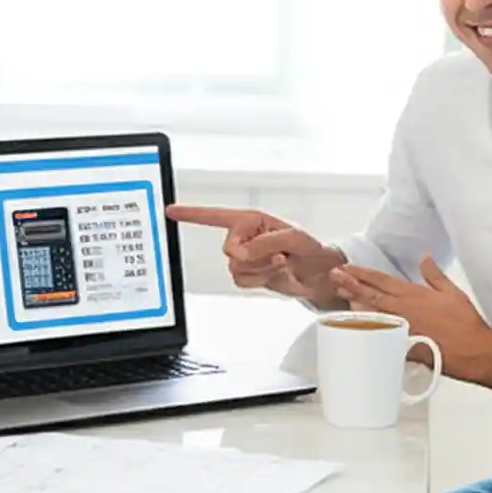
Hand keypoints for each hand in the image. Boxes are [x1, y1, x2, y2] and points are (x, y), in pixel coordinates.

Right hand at [166, 205, 344, 302]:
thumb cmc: (312, 249)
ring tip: (282, 264)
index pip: (215, 215)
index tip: (170, 210)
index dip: (191, 213)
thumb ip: (267, 243)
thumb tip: (243, 252)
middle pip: (229, 251)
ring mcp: (246, 258)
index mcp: (251, 220)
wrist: (321, 274)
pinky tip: (278, 273)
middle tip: (279, 256)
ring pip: (236, 270)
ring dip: (262, 270)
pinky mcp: (250, 275)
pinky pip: (243, 282)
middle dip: (256, 257)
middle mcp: (244, 237)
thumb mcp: (295, 239)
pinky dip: (262, 280)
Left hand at [328, 253, 491, 397]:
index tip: (348, 268)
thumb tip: (425, 258)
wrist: (474, 350)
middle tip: (334, 278)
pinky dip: (367, 329)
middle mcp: (404, 310)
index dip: (363, 273)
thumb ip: (434, 274)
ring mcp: (401, 328)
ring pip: (371, 314)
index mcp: (414, 294)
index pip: (382, 280)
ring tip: (339, 295)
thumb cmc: (465, 323)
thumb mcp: (452, 291)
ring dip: (354, 304)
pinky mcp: (402, 345)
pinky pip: (380, 335)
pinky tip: (356, 327)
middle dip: (350, 285)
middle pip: (371, 295)